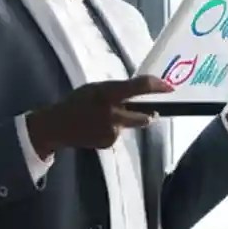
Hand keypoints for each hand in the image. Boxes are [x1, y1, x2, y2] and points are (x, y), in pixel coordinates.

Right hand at [27, 75, 171, 157]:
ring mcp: (112, 130)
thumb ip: (116, 91)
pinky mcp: (109, 142)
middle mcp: (113, 113)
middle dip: (150, 115)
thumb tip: (138, 93)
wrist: (57, 126)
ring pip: (130, 126)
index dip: (157, 86)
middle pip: (145, 117)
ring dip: (126, 122)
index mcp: (108, 93)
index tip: (170, 87)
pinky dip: (114, 131)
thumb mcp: (95, 89)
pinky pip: (119, 134)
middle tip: (152, 112)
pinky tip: (99, 129)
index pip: (140, 87)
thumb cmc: (77, 102)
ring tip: (105, 119)